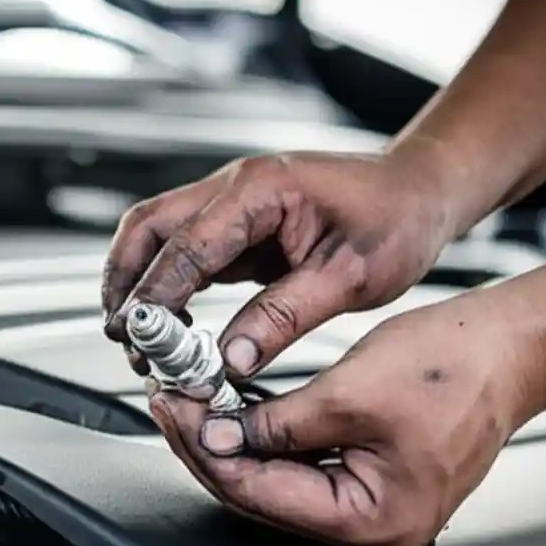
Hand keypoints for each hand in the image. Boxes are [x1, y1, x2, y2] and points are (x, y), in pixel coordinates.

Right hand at [101, 149, 460, 377]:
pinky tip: (173, 324)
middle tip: (123, 337)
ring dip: (137, 282)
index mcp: (260, 188)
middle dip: (124, 282)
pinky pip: (184, 251)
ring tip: (137, 338)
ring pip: (156, 235)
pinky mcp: (238, 225)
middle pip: (148, 228)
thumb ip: (284, 317)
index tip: (144, 340)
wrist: (421, 191)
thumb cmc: (397, 218)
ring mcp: (232, 202)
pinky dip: (166, 285)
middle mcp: (235, 186)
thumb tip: (233, 359)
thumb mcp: (349, 277)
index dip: (158, 296)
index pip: (187, 245)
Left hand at [145, 297, 540, 545]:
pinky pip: (304, 467)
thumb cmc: (455, 367)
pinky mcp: (372, 478)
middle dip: (213, 448)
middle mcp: (373, 528)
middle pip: (264, 496)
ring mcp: (373, 505)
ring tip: (195, 401)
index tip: (175, 411)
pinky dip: (268, 437)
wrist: (512, 347)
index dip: (206, 451)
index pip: (260, 495)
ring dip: (236, 441)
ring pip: (278, 482)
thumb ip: (277, 422)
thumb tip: (220, 436)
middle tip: (173, 403)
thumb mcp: (349, 391)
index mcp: (373, 521)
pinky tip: (237, 409)